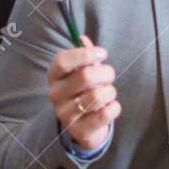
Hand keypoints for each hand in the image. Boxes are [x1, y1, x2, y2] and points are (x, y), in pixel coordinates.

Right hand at [47, 34, 119, 149]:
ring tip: (107, 95)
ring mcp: (65, 114)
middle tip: (109, 76)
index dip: (85, 55)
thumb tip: (82, 38)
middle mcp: (55, 95)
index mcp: (54, 76)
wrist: (82, 126)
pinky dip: (114, 108)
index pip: (63, 61)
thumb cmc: (84, 92)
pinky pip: (106, 113)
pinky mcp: (79, 130)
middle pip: (85, 76)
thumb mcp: (82, 72)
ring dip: (110, 92)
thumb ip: (84, 55)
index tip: (103, 53)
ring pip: (98, 95)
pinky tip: (109, 108)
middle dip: (106, 73)